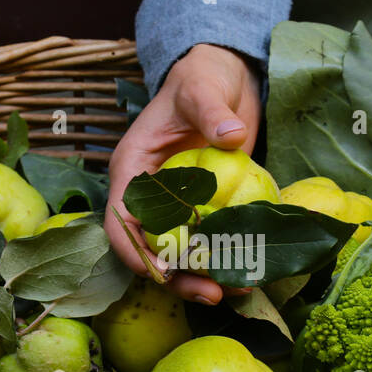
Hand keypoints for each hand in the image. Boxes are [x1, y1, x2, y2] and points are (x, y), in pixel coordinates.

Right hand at [105, 43, 260, 304]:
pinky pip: (210, 244)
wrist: (222, 77)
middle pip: (151, 250)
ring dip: (205, 278)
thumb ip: (211, 110)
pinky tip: (250, 274)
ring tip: (237, 290)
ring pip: (181, 255)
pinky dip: (227, 261)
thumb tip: (231, 135)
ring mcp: (178, 207)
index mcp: (133, 170)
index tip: (163, 272)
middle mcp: (150, 195)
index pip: (120, 220)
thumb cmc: (200, 78)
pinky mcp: (206, 211)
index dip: (135, 251)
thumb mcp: (201, 88)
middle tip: (211, 294)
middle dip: (178, 278)